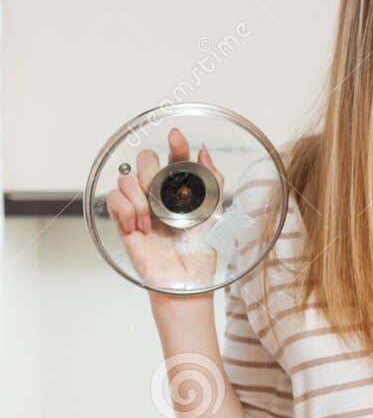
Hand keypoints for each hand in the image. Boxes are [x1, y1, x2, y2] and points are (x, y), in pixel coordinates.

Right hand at [106, 126, 220, 294]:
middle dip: (150, 171)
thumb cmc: (199, 253)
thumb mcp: (213, 216)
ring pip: (126, 179)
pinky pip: (114, 199)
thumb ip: (212, 184)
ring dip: (138, 198)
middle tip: (159, 194)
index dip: (175, 144)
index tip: (176, 136)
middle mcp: (158, 194)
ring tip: (151, 222)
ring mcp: (139, 206)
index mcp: (180, 191)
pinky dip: (126, 210)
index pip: (175, 158)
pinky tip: (139, 227)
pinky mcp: (124, 221)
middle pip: (144, 159)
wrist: (185, 281)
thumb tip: (205, 152)